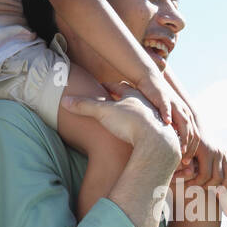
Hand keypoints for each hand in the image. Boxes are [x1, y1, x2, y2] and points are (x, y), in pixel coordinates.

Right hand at [61, 84, 180, 167]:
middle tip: (117, 97)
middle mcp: (147, 103)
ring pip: (147, 110)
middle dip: (126, 96)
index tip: (102, 85)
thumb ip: (84, 106)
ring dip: (141, 112)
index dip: (109, 86)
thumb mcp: (103, 112)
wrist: (155, 141)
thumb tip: (64, 101)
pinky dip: (149, 129)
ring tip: (134, 116)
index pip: (119, 86)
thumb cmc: (129, 122)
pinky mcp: (162, 133)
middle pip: (135, 96)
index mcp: (133, 95)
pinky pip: (155, 128)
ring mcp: (156, 118)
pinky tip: (146, 136)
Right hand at [133, 70, 195, 158]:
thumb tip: (168, 148)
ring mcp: (175, 105)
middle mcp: (184, 111)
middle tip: (185, 162)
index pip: (194, 137)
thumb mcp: (164, 118)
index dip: (192, 151)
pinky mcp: (164, 98)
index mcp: (186, 117)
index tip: (187, 163)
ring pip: (183, 123)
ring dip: (183, 137)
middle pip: (191, 132)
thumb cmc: (155, 102)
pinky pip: (167, 108)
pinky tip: (166, 124)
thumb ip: (169, 130)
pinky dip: (168, 115)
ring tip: (179, 149)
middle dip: (190, 148)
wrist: (149, 80)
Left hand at [187, 135, 226, 189]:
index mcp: (207, 152)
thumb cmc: (189, 141)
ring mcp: (225, 153)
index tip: (189, 186)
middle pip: (218, 177)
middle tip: (202, 189)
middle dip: (210, 186)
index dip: (197, 183)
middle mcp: (218, 153)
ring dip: (224, 185)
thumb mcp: (186, 148)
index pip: (205, 174)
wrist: (198, 129)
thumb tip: (186, 168)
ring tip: (217, 192)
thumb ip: (186, 158)